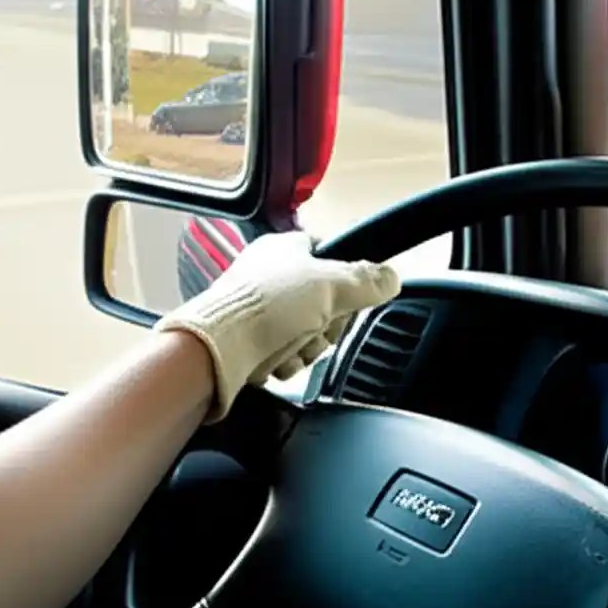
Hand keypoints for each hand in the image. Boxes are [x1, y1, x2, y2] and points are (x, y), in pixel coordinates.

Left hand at [155, 231, 399, 421]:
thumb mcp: (331, 286)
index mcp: (286, 248)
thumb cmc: (265, 308)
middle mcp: (270, 274)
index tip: (347, 299)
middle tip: (315, 327)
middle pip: (324, 303)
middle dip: (325, 325)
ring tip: (290, 346)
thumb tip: (392, 278)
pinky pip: (285, 351)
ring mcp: (257, 308)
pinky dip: (285, 360)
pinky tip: (274, 359)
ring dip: (306, 347)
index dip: (346, 283)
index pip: (333, 257)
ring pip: (306, 332)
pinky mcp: (248, 338)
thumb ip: (369, 281)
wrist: (216, 351)